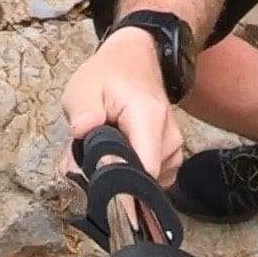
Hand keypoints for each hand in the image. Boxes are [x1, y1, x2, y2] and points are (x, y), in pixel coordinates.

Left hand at [62, 27, 180, 181]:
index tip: (100, 197)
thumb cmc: (108, 74)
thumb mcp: (84, 88)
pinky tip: (121, 152)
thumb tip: (83, 135)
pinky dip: (134, 171)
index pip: (143, 172)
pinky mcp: (171, 155)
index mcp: (148, 119)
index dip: (122, 192)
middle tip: (89, 160)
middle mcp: (169, 137)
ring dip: (122, 173)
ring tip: (106, 148)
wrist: (135, 59)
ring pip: (147, 182)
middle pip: (142, 180)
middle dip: (113, 179)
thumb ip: (84, 114)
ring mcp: (174, 148)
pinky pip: (152, 178)